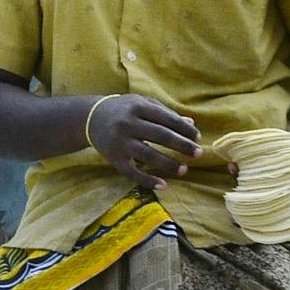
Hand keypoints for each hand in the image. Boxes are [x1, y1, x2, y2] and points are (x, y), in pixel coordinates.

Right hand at [86, 95, 203, 188]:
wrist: (91, 117)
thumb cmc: (124, 110)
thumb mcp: (142, 105)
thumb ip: (166, 113)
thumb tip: (191, 125)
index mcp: (138, 107)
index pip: (167, 119)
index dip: (184, 129)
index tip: (198, 138)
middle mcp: (128, 124)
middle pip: (160, 135)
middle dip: (182, 145)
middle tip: (199, 153)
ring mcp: (120, 142)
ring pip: (148, 155)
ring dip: (168, 164)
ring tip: (184, 169)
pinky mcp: (114, 158)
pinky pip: (132, 173)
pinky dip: (148, 180)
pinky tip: (163, 185)